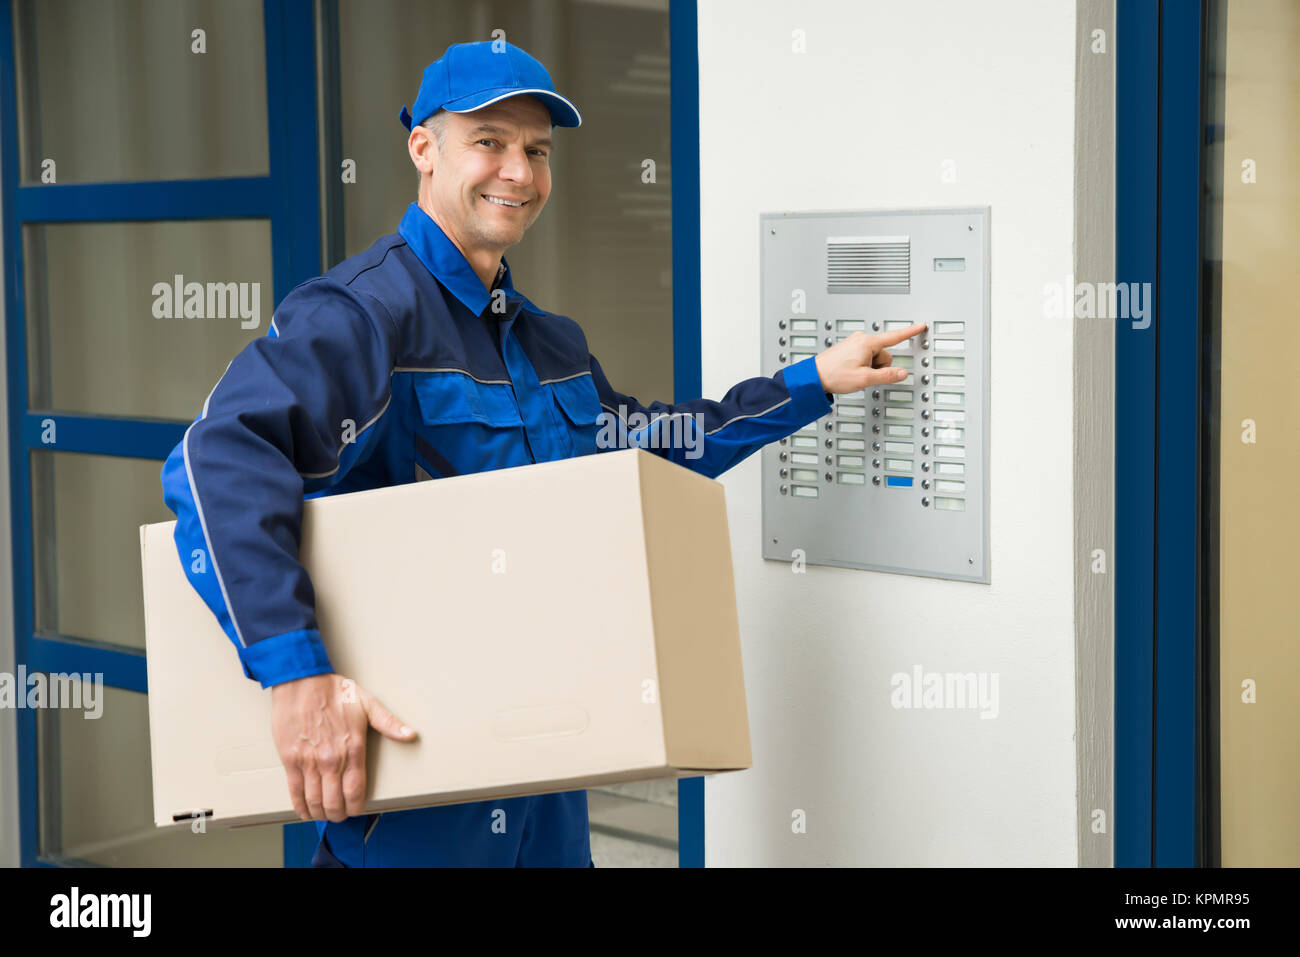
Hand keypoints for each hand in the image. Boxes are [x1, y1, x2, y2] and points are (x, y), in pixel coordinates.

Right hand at [270, 672, 415, 822]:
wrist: (301, 681)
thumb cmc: (334, 691)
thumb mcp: (368, 704)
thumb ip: (389, 723)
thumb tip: (410, 734)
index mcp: (353, 748)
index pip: (356, 792)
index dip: (357, 807)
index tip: (357, 810)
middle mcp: (332, 760)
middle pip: (335, 802)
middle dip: (339, 814)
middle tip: (341, 815)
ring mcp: (309, 761)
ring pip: (315, 801)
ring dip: (320, 813)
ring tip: (325, 814)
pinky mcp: (290, 759)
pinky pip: (295, 792)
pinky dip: (300, 806)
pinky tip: (305, 811)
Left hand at [813, 323, 927, 393]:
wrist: (815, 376)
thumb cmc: (834, 375)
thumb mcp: (864, 379)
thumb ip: (886, 376)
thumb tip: (902, 373)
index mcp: (867, 343)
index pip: (894, 336)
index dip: (910, 332)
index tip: (921, 326)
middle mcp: (861, 339)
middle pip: (884, 354)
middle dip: (879, 367)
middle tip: (865, 375)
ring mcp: (854, 343)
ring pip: (874, 357)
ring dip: (870, 368)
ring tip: (855, 374)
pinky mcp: (850, 349)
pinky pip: (865, 357)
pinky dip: (863, 366)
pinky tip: (851, 372)